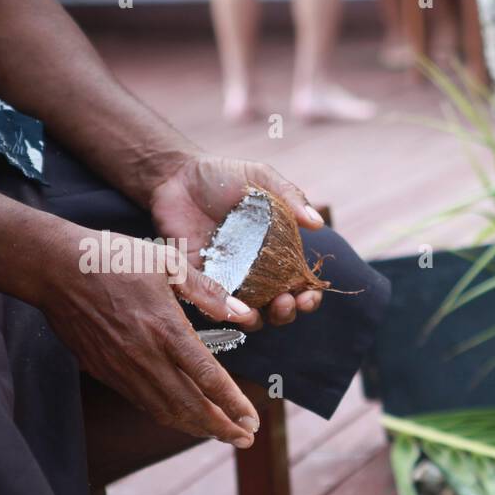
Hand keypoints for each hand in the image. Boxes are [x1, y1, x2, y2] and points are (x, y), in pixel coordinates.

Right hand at [43, 225, 260, 446]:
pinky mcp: (103, 372)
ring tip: (222, 433)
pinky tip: (185, 416)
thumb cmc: (112, 259)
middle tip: (246, 439)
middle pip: (190, 407)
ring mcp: (121, 368)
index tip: (252, 422)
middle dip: (222, 429)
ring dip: (196, 428)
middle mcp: (144, 356)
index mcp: (166, 329)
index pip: (208, 378)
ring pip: (165, 411)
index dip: (233, 405)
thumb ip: (208, 292)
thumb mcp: (168, 264)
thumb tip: (243, 314)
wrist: (52, 267)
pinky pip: (142, 403)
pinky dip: (169, 415)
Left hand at [149, 154, 325, 326]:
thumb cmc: (222, 174)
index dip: (309, 295)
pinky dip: (222, 313)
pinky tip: (229, 310)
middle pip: (279, 306)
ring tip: (260, 311)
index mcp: (278, 252)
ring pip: (248, 313)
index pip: (300, 283)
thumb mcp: (261, 178)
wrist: (176, 175)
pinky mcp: (200, 280)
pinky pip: (212, 305)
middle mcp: (256, 271)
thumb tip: (318, 223)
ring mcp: (228, 278)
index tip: (308, 294)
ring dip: (259, 319)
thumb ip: (291, 197)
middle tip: (286, 302)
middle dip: (287, 312)